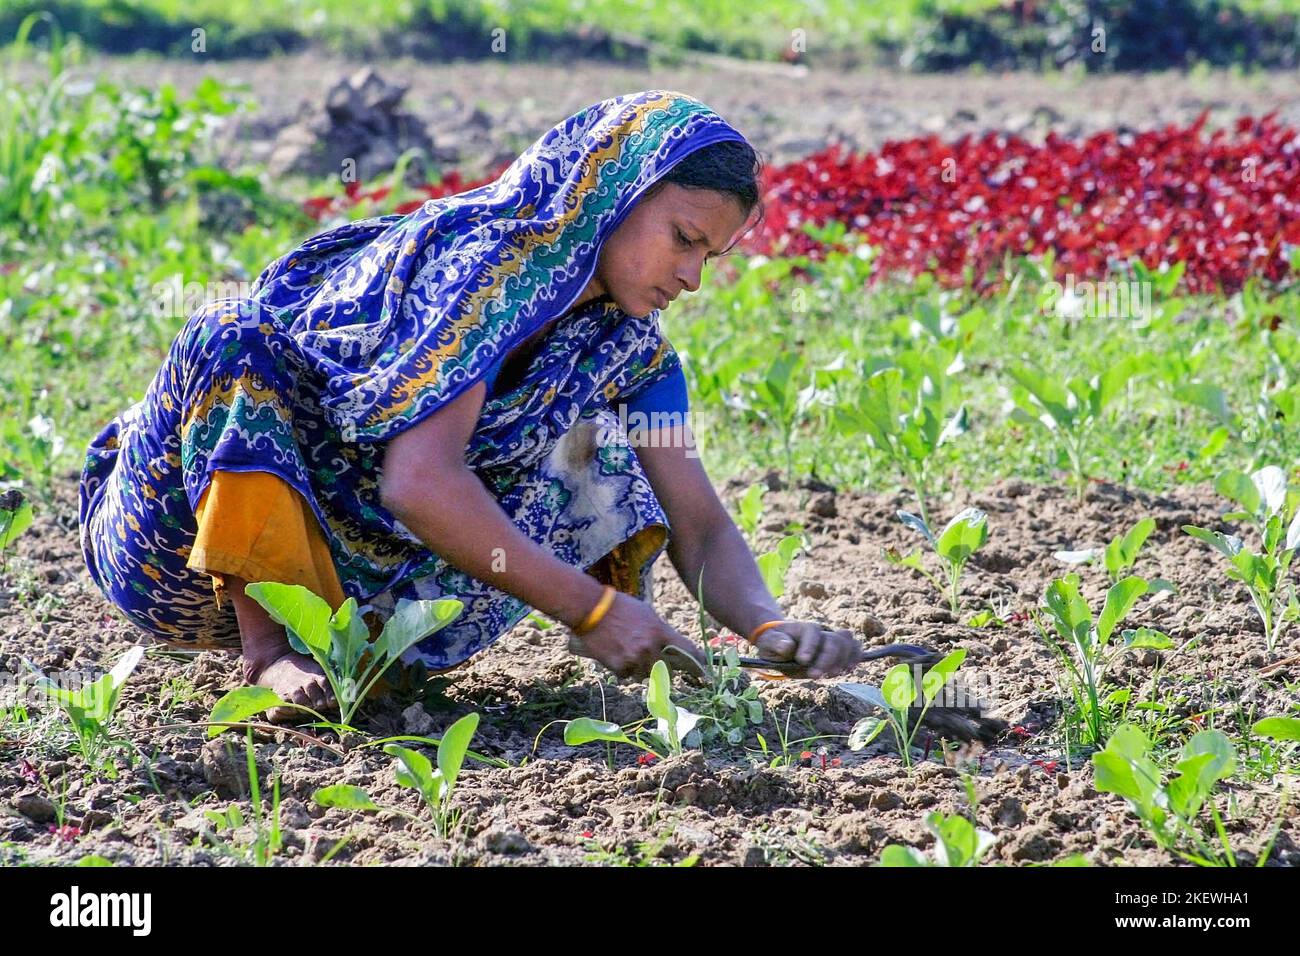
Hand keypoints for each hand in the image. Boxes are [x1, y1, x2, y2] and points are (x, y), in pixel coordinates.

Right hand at [567, 592, 702, 679]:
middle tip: (657, 665)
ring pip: (646, 675)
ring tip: (631, 654)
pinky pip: (628, 676)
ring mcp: (634, 659)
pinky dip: (625, 670)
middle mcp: (650, 647)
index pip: (686, 650)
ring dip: (642, 670)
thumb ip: (660, 630)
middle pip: (667, 670)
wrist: (591, 610)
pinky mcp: (619, 667)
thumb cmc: (620, 607)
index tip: (702, 672)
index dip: (696, 663)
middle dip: (664, 669)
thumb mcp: (646, 613)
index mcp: (660, 631)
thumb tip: (670, 645)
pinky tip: (618, 656)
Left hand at [751, 620, 862, 678]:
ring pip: (848, 642)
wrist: (781, 646)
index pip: (813, 631)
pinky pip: (855, 648)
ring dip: (843, 660)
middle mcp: (821, 631)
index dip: (810, 645)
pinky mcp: (839, 649)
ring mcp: (832, 639)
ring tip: (830, 674)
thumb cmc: (774, 645)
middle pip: (834, 640)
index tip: (802, 660)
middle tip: (814, 676)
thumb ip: (775, 643)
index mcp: (803, 628)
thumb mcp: (768, 643)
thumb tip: (786, 645)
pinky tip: (847, 669)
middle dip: (827, 659)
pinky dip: (855, 658)